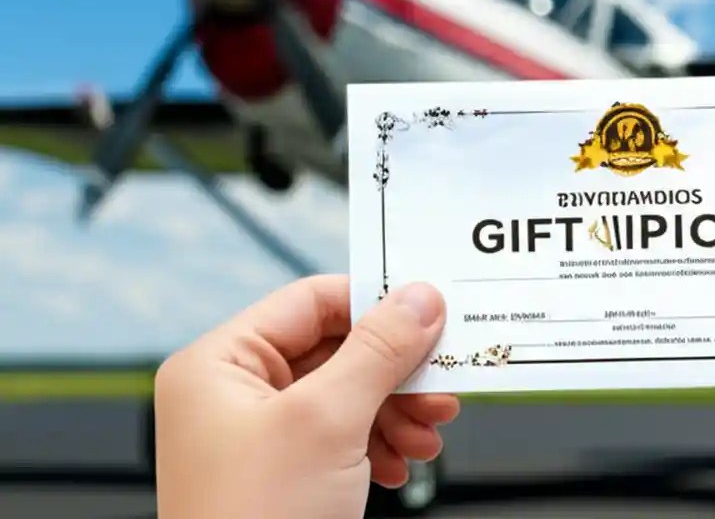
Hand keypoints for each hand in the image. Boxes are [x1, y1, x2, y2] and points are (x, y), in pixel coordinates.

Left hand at [154, 275, 455, 518]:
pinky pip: (344, 435)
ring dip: (396, 412)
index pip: (310, 302)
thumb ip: (379, 351)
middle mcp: (232, 394)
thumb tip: (419, 298)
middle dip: (395, 373)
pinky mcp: (285, 473)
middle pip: (336, 349)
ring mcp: (258, 437)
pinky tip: (405, 462)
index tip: (429, 312)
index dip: (374, 303)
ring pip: (347, 394)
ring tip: (427, 433)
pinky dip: (381, 444)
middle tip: (440, 383)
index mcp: (218, 365)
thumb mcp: (328, 421)